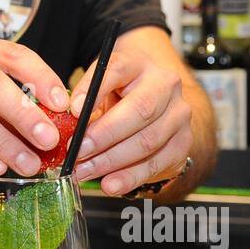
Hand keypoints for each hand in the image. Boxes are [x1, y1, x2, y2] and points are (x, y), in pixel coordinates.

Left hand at [68, 46, 192, 195]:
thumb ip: (84, 104)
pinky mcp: (184, 142)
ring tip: (85, 171)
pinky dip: (130, 177)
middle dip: (103, 135)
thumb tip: (66, 127)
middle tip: (77, 152)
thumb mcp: (100, 91)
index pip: (117, 69)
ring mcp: (179, 113)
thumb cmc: (118, 98)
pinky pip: (157, 163)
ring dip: (111, 161)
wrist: (154, 110)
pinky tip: (110, 184)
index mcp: (139, 63)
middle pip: (139, 109)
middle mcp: (165, 84)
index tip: (73, 111)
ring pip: (147, 140)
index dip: (94, 90)